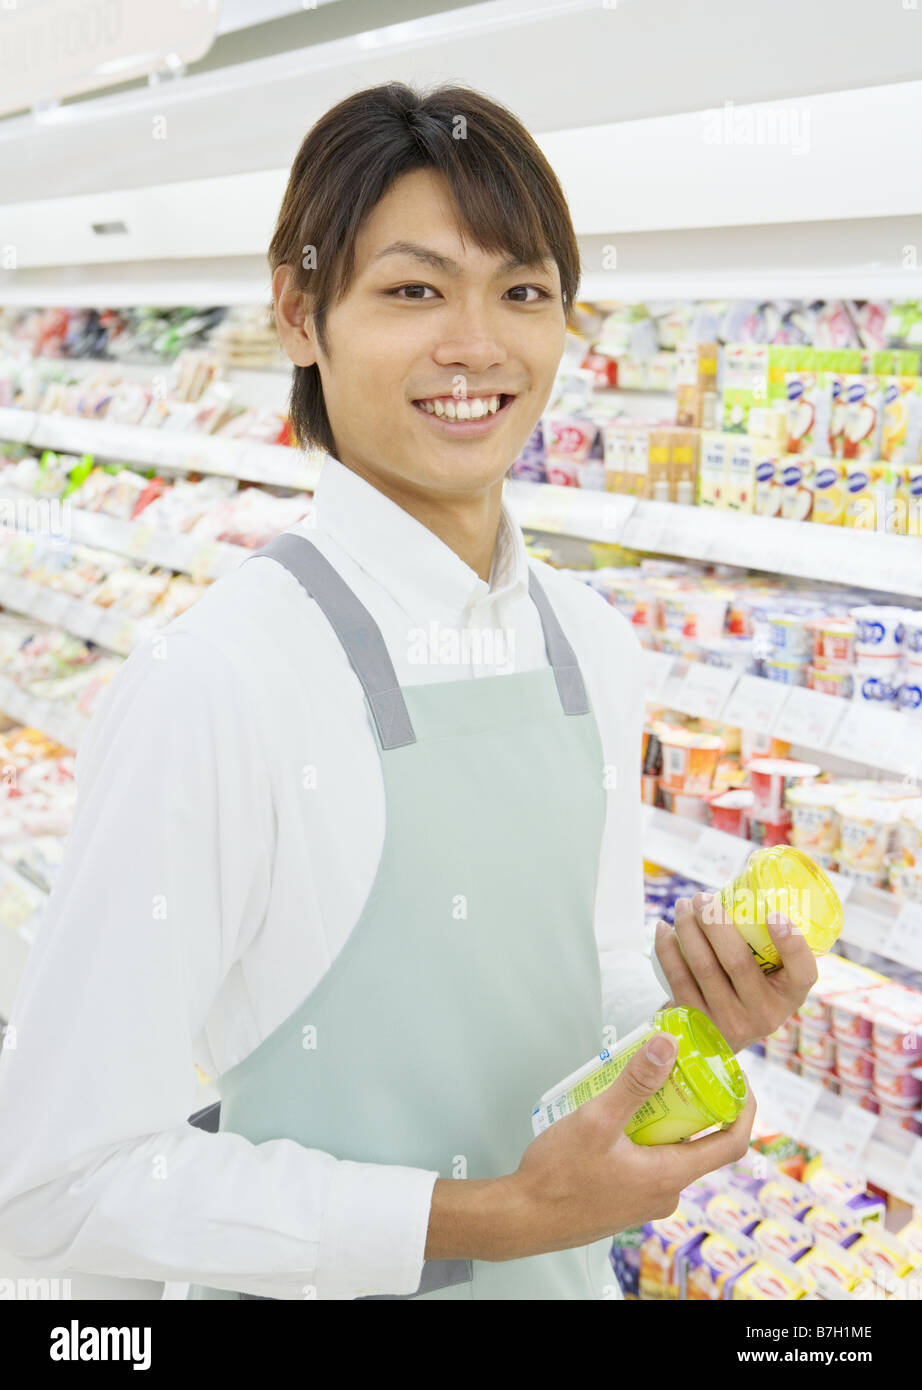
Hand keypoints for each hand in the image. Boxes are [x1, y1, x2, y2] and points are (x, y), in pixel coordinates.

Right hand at [501, 1031, 756, 1259]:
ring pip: (670, 1151)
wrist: (521, 1219)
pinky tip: (613, 1120)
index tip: (736, 1077)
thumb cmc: (557, 1178)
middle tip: (673, 1068)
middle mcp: (665, 1193)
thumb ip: (634, 1083)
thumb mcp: (596, 1119)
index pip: (732, 1143)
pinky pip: (649, 1162)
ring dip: (662, 1118)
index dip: (743, 1107)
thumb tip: (668, 1047)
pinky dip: (643, 1136)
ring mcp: (645, 1200)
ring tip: (636, 1088)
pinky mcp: (626, 1201)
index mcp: (670, 1175)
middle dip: (691, 1101)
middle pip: (699, 1141)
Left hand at [654, 890, 818, 1052]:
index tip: (774, 914)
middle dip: (714, 921)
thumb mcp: (774, 978)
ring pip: (703, 966)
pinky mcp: (697, 1023)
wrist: (720, 1039)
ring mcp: (729, 1022)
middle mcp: (764, 1015)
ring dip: (687, 928)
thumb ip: (772, 945)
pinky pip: (678, 978)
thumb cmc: (751, 991)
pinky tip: (663, 928)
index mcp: (790, 997)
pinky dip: (667, 948)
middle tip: (701, 896)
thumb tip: (748, 887)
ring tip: (682, 905)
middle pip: (737, 961)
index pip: (803, 973)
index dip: (791, 943)